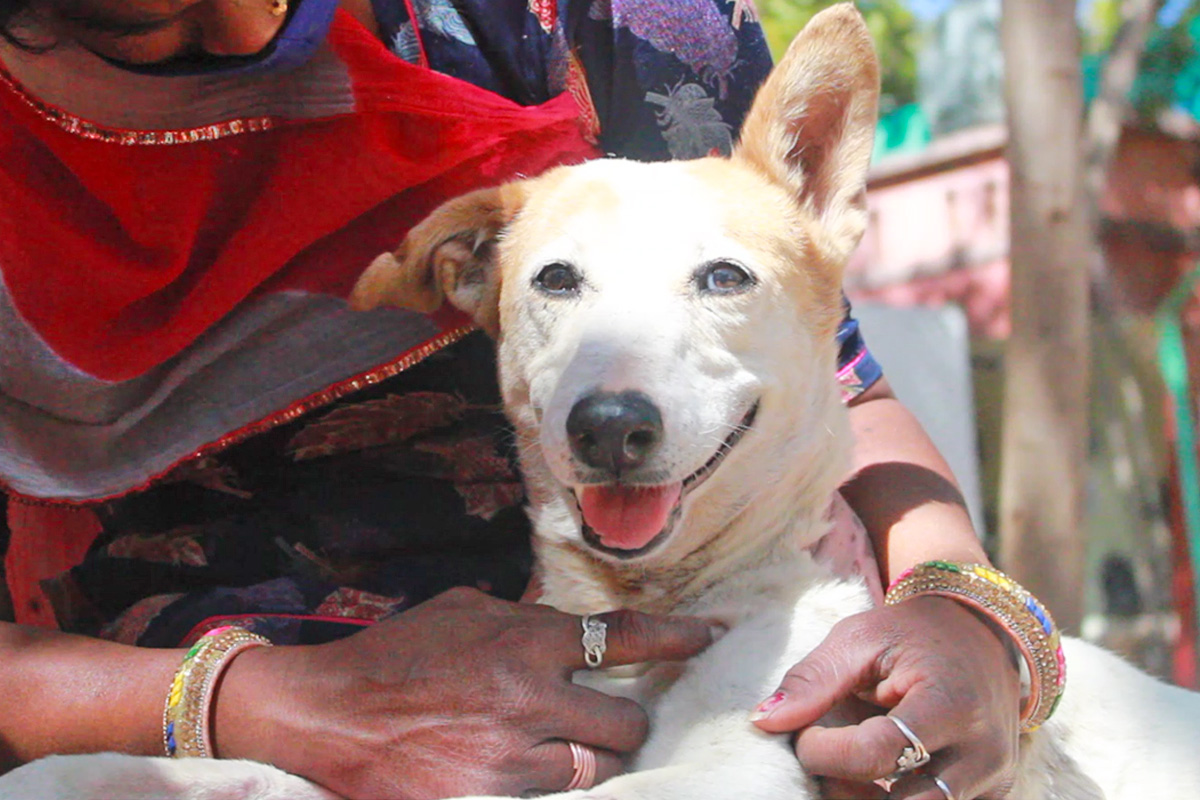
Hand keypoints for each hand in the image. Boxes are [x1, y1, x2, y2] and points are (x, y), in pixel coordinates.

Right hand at [215, 586, 713, 799]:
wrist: (325, 714)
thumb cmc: (394, 654)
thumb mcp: (463, 610)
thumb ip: (523, 617)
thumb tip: (571, 626)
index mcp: (524, 641)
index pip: (624, 636)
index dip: (677, 636)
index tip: (709, 637)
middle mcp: (527, 698)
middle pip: (626, 724)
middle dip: (624, 726)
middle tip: (602, 723)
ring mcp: (509, 758)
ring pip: (596, 772)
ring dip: (589, 764)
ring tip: (559, 753)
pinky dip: (546, 790)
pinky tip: (521, 773)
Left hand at [751, 596, 1020, 799]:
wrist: (982, 634)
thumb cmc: (913, 634)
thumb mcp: (860, 638)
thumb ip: (813, 680)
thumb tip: (763, 721)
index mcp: (950, 702)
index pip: (876, 754)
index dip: (824, 752)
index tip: (803, 735)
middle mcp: (982, 751)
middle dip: (845, 791)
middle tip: (823, 761)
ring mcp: (992, 779)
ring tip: (846, 768)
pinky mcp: (991, 793)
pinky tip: (873, 779)